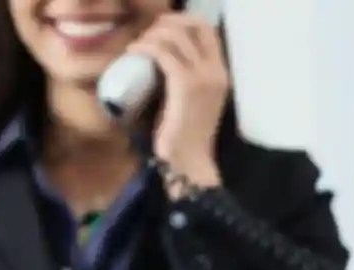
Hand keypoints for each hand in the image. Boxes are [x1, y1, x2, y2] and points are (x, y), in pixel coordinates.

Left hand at [127, 13, 229, 194]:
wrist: (190, 162)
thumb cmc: (184, 138)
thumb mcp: (189, 103)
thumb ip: (183, 82)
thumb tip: (158, 66)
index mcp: (221, 74)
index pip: (208, 31)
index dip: (184, 22)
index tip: (161, 29)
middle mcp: (216, 70)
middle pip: (195, 26)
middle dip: (167, 23)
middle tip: (146, 34)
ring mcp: (203, 76)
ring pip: (176, 36)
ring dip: (152, 35)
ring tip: (136, 46)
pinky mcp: (185, 84)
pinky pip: (163, 53)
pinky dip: (145, 48)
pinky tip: (132, 53)